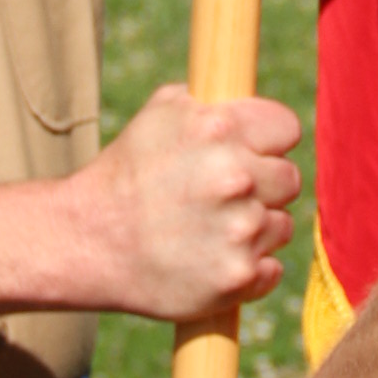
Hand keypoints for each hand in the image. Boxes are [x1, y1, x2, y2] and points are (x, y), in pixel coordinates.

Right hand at [71, 85, 300, 319]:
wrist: (88, 242)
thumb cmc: (126, 174)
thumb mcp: (160, 114)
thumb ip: (214, 103)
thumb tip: (253, 100)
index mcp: (219, 129)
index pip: (287, 129)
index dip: (269, 143)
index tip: (255, 155)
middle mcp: (234, 178)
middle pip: (289, 180)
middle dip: (263, 187)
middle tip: (223, 199)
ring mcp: (238, 231)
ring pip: (281, 225)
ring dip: (254, 230)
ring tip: (207, 231)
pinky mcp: (237, 277)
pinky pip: (272, 269)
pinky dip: (248, 269)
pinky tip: (211, 260)